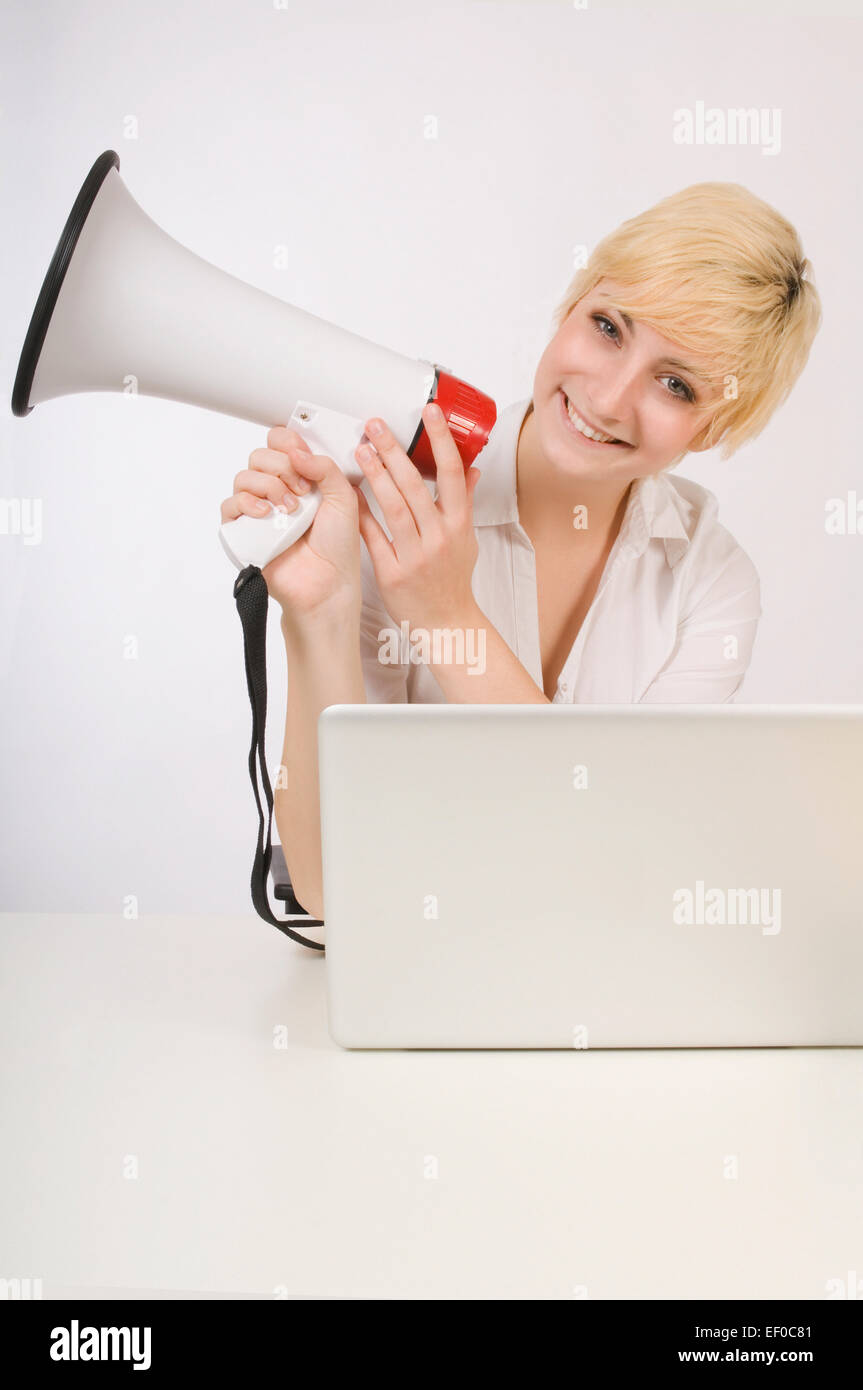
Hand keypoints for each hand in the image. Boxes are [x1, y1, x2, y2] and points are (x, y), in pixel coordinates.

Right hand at [220, 426, 362, 622]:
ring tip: (290, 509)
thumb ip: (324, 466)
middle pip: (259, 455)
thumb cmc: (337, 546)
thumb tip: (295, 450)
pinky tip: (266, 515)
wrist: (328, 583)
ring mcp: (258, 510)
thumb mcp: (343, 497)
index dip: (288, 444)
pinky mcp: (243, 531)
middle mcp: (276, 490)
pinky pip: (229, 506)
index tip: (302, 458)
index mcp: (299, 476)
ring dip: (268, 487)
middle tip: (302, 490)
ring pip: (243, 477)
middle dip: (281, 467)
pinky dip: (246, 504)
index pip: (279, 442)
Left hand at [354, 404, 481, 630]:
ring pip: (393, 508)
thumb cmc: (452, 579)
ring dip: (375, 475)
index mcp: (459, 524)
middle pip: (415, 485)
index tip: (430, 412)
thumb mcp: (465, 539)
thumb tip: (472, 468)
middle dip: (394, 451)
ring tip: (359, 450)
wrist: (446, 623)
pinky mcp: (392, 573)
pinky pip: (374, 537)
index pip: (452, 473)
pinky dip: (361, 514)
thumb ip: (464, 502)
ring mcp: (416, 556)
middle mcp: (439, 537)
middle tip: (375, 425)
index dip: (441, 439)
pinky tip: (348, 494)